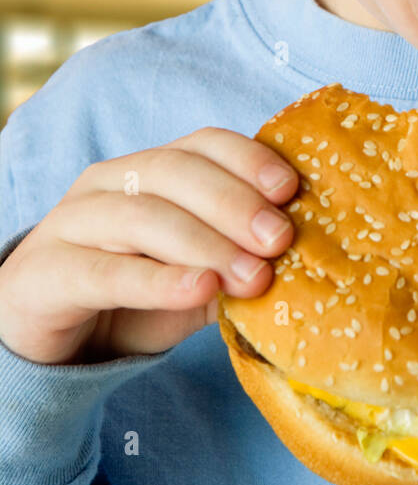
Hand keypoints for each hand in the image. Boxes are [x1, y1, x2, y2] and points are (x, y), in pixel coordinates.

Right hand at [0, 128, 298, 364]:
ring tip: (252, 276)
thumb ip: (236, 265)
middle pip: (175, 172)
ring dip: (205, 244)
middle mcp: (109, 183)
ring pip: (143, 216)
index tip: (291, 190)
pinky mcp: (47, 272)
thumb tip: (304, 265)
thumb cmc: (132, 296)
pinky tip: (200, 289)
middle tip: (280, 240)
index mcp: (149, 170)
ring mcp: (72, 222)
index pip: (202, 144)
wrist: (48, 341)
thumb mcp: (194, 278)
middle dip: (235, 202)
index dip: (248, 160)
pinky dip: (158, 280)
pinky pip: (106, 272)